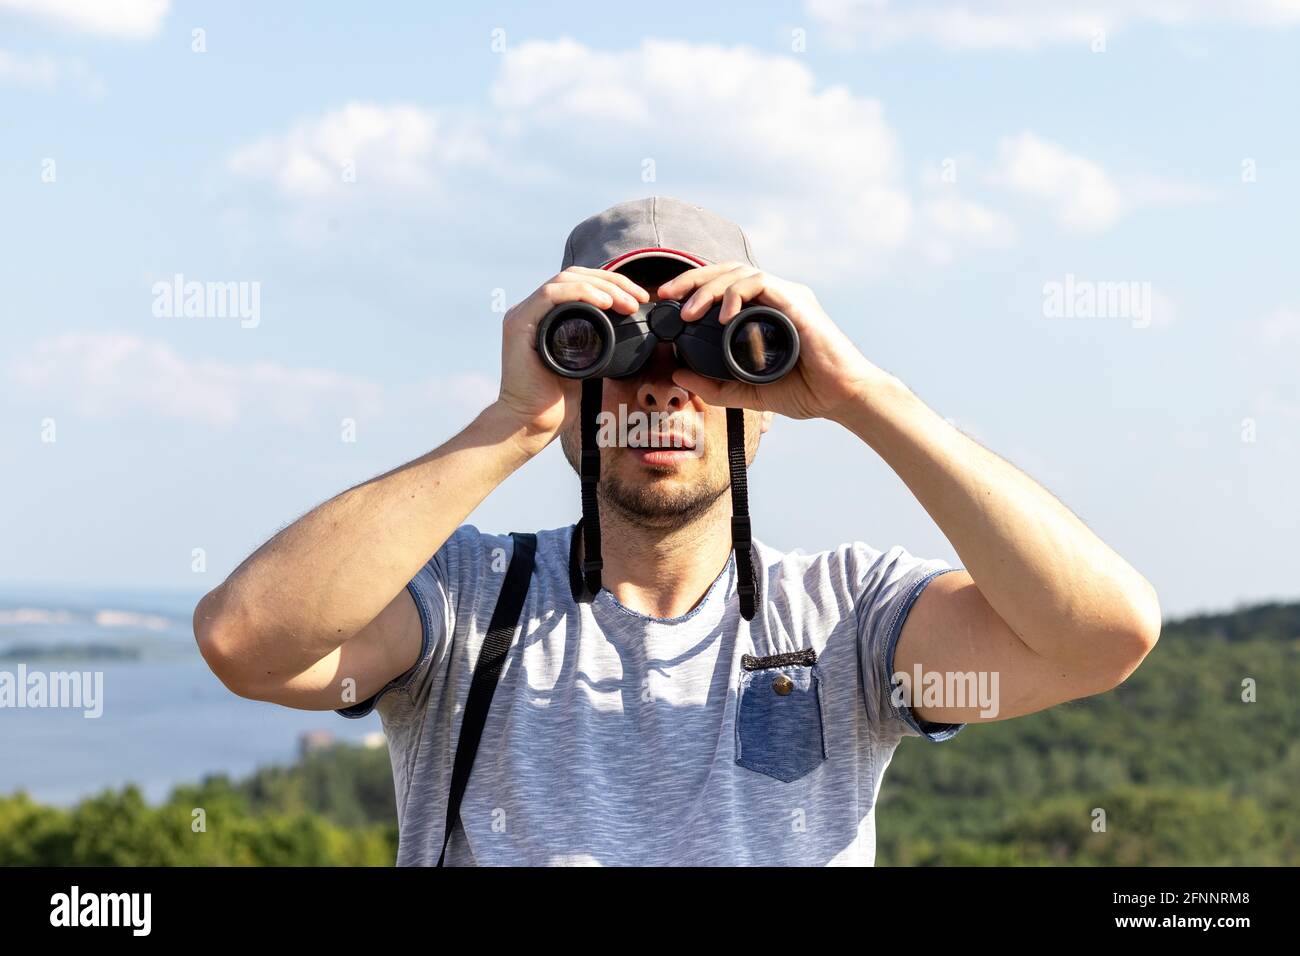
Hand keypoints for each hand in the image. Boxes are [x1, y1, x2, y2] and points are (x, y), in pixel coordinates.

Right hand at [494, 266, 648, 445]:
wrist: (530, 423)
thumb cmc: (554, 400)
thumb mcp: (584, 362)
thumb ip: (594, 341)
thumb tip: (623, 328)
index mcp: (546, 315)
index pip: (580, 284)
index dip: (611, 284)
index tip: (638, 298)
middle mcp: (532, 310)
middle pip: (574, 276)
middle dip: (612, 281)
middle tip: (638, 297)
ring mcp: (523, 314)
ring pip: (565, 280)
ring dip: (601, 286)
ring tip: (627, 301)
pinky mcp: (519, 324)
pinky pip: (551, 295)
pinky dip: (580, 294)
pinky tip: (604, 302)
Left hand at [657, 263, 876, 421]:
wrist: (841, 397)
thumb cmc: (805, 391)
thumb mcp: (748, 393)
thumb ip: (714, 386)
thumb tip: (677, 374)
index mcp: (763, 312)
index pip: (723, 287)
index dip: (693, 288)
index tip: (667, 303)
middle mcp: (774, 297)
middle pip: (726, 271)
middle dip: (692, 280)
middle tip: (666, 296)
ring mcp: (785, 296)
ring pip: (739, 272)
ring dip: (709, 287)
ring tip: (689, 312)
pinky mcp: (795, 300)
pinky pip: (759, 282)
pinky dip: (736, 293)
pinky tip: (722, 315)